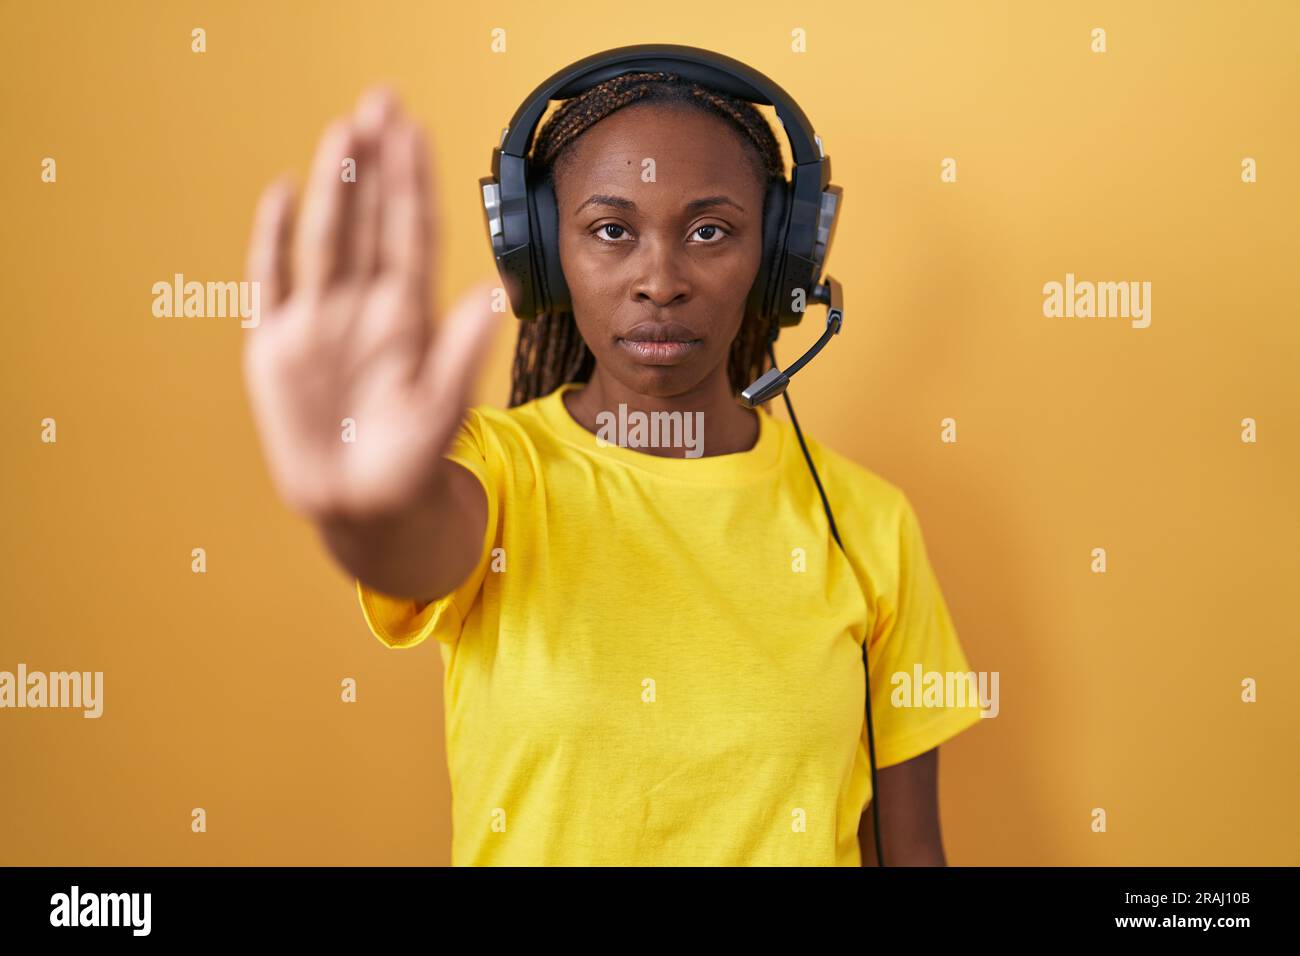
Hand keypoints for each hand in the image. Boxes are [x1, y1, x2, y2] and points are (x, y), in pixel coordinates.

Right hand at [242, 86, 501, 520]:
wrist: (366, 507)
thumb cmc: (412, 461)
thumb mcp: (444, 408)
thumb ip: (464, 350)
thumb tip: (496, 292)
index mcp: (409, 317)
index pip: (413, 233)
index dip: (413, 182)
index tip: (417, 130)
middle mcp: (365, 307)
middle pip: (371, 220)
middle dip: (376, 162)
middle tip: (380, 100)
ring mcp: (320, 322)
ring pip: (326, 237)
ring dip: (334, 185)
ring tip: (344, 131)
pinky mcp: (277, 346)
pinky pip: (273, 281)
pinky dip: (273, 238)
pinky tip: (283, 193)